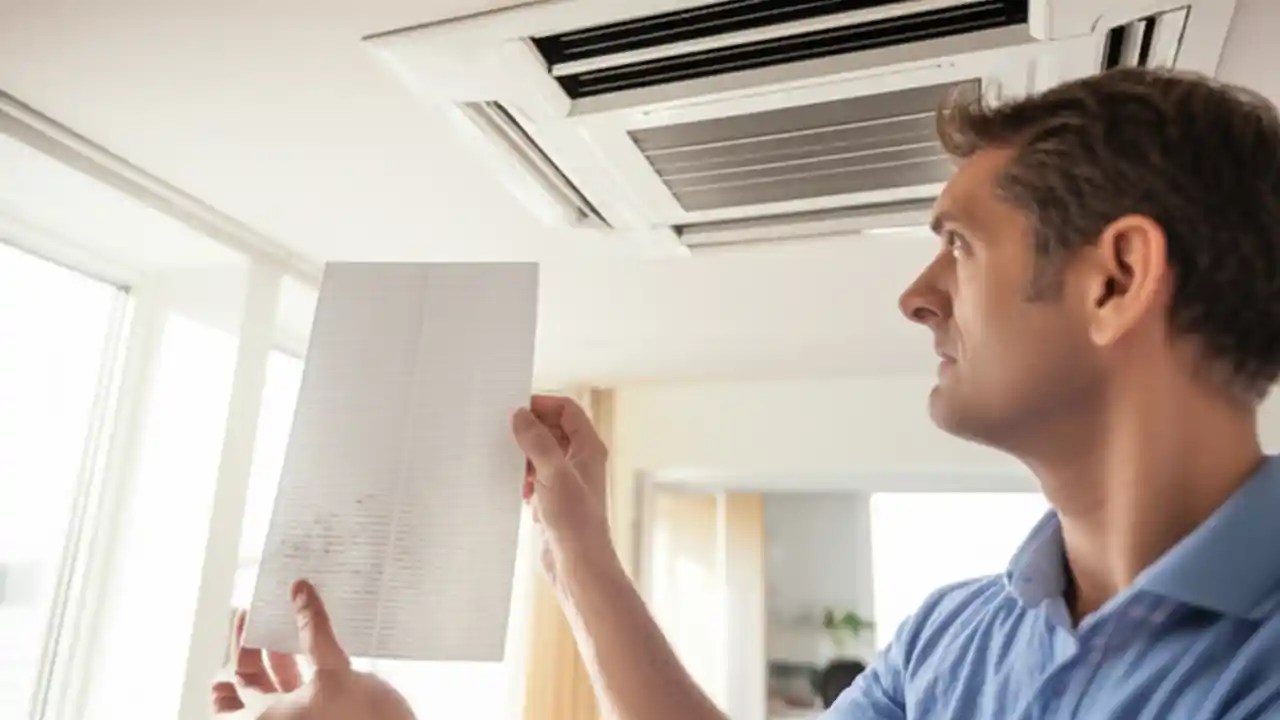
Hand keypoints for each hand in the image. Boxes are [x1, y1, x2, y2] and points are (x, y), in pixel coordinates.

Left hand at [212, 580, 414, 718]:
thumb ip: (315, 630)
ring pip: (272, 693)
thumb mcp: (336, 671)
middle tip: (261, 627)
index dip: (239, 640)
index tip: (249, 614)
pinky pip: (296, 695)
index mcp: (264, 718)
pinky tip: (314, 651)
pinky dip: (299, 672)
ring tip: (288, 633)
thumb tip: (300, 592)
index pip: (236, 674)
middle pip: (246, 688)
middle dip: (250, 656)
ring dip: (276, 663)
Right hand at [512, 395, 612, 581]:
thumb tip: (520, 415)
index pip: (567, 410)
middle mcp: (580, 461)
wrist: (578, 564)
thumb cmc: (575, 521)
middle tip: (506, 433)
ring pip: (542, 453)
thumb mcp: (553, 473)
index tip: (516, 409)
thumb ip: (537, 441)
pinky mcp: (555, 499)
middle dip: (530, 430)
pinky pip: (536, 476)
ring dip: (525, 455)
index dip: (543, 405)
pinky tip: (518, 489)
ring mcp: (567, 480)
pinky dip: (524, 477)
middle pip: (553, 429)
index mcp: (589, 448)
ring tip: (511, 465)